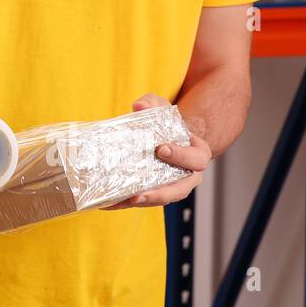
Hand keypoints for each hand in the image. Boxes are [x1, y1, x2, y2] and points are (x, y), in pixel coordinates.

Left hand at [102, 93, 212, 209]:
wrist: (162, 135)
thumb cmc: (165, 122)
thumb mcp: (160, 107)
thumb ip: (151, 103)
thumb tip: (139, 107)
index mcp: (197, 154)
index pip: (196, 159)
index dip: (181, 156)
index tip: (161, 149)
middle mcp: (187, 176)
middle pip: (178, 191)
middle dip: (159, 195)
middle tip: (138, 194)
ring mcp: (171, 186)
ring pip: (159, 199)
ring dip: (140, 203)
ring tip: (120, 202)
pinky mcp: (153, 191)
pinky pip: (142, 200)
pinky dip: (126, 202)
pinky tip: (108, 203)